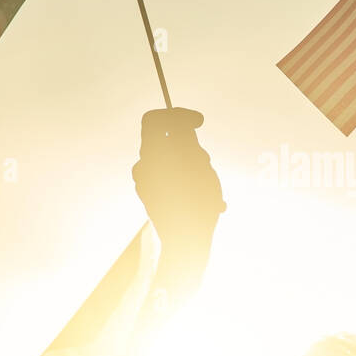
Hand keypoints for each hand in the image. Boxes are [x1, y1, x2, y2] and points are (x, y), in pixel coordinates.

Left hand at [132, 108, 224, 253]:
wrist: (186, 242)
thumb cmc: (194, 199)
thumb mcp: (195, 159)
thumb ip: (184, 135)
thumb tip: (179, 124)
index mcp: (150, 154)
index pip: (154, 119)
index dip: (178, 114)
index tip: (199, 122)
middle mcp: (143, 167)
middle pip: (169, 142)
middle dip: (193, 149)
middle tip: (206, 165)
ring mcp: (147, 185)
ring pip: (176, 164)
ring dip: (197, 170)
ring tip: (211, 189)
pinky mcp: (155, 201)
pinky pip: (175, 183)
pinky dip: (192, 186)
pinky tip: (210, 204)